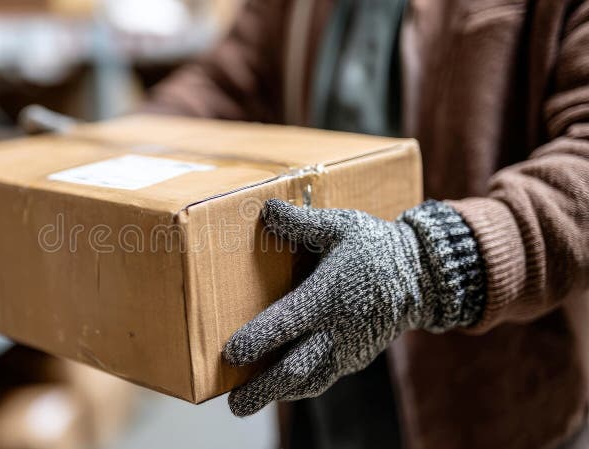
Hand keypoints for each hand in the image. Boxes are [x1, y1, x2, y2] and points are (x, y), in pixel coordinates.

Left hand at [223, 199, 484, 415]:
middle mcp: (337, 330)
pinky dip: (299, 387)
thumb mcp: (341, 225)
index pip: (288, 322)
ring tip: (246, 403)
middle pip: (295, 368)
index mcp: (329, 296)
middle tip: (234, 405)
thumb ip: (301, 222)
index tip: (231, 353)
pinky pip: (323, 378)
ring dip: (277, 394)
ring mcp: (347, 349)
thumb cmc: (375, 247)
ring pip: (309, 381)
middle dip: (263, 387)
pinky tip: (279, 389)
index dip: (258, 339)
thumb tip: (265, 209)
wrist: (422, 276)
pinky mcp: (354, 358)